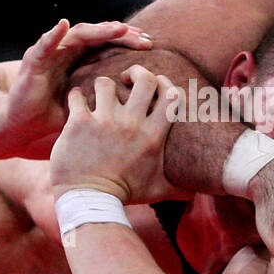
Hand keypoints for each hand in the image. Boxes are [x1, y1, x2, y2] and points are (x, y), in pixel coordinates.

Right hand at [3, 20, 151, 157]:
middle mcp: (68, 51)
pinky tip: (63, 25)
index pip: (108, 43)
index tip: (150, 43)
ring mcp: (51, 54)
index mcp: (82, 59)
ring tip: (117, 28)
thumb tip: (145, 107)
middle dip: (121, 33)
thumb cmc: (57, 115)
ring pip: (77, 35)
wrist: (24, 125)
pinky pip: (43, 45)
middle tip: (143, 37)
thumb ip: (110, 98)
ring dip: (97, 30)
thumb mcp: (90, 105)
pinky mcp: (33, 61)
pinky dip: (53, 34)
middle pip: (98, 35)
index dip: (128, 40)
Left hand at [50, 66, 182, 203]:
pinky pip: (77, 95)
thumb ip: (179, 188)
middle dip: (137, 72)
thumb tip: (197, 193)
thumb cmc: (124, 195)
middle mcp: (132, 124)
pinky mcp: (80, 123)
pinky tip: (76, 102)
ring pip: (106, 83)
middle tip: (126, 79)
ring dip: (102, 85)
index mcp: (153, 136)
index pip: (171, 95)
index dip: (165, 83)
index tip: (154, 87)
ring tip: (97, 94)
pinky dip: (76, 96)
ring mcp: (105, 121)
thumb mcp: (157, 190)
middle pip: (145, 79)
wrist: (90, 201)